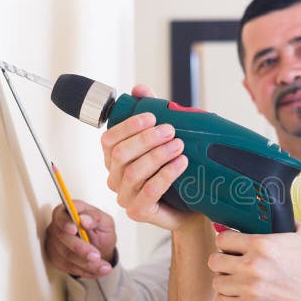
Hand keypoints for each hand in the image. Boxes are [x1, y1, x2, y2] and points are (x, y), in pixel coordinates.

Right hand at [44, 200, 115, 277]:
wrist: (101, 250)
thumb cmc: (101, 232)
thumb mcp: (106, 223)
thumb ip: (96, 218)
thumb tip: (84, 219)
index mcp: (70, 211)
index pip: (62, 213)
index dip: (66, 222)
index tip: (74, 229)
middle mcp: (59, 225)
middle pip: (63, 237)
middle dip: (81, 249)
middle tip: (96, 256)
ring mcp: (54, 242)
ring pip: (65, 254)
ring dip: (86, 263)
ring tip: (103, 267)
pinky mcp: (55, 257)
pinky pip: (66, 266)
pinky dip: (83, 270)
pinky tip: (96, 271)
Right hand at [100, 84, 189, 230]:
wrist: (191, 205)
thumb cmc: (175, 171)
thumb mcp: (164, 139)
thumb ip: (150, 112)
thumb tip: (139, 89)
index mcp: (114, 159)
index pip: (108, 139)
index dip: (128, 126)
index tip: (152, 116)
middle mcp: (115, 178)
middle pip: (120, 155)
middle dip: (146, 139)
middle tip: (171, 130)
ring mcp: (125, 197)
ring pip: (133, 172)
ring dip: (157, 155)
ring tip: (179, 145)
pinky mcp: (138, 212)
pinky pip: (149, 191)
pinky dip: (166, 174)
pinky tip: (181, 163)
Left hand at [207, 222, 300, 300]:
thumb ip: (291, 223)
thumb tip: (280, 217)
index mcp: (263, 244)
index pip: (223, 239)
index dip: (227, 244)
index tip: (232, 249)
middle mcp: (252, 265)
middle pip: (215, 261)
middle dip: (223, 264)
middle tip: (234, 268)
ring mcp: (249, 289)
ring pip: (217, 283)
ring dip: (226, 284)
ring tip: (239, 285)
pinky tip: (240, 300)